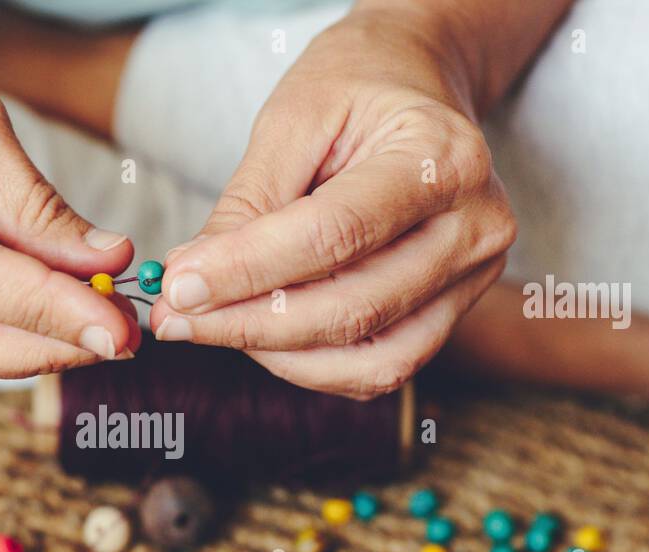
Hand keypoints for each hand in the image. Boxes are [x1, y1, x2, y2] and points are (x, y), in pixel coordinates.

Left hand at [148, 8, 515, 397]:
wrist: (416, 85)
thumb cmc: (356, 89)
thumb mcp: (292, 119)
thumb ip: (248, 204)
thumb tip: (191, 283)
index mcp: (444, 158)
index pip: (334, 235)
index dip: (247, 270)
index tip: (177, 287)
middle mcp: (475, 226)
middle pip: (352, 308)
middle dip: (248, 323)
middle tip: (173, 318)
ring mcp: (472, 277)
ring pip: (368, 358)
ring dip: (276, 356)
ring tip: (212, 325)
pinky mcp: (453, 311)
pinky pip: (379, 369)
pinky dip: (311, 367)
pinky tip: (260, 335)